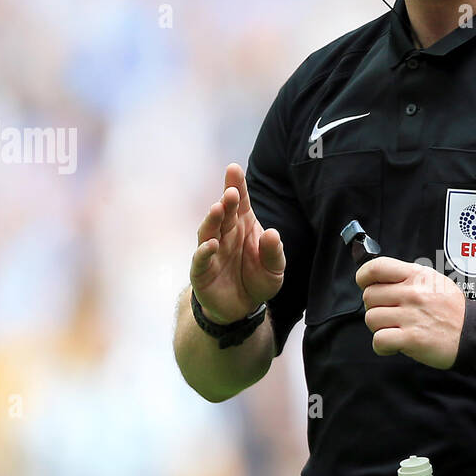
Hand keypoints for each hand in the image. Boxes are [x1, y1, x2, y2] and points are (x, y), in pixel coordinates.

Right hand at [190, 163, 285, 324]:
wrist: (243, 308)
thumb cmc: (258, 280)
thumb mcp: (275, 268)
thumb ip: (274, 252)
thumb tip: (272, 233)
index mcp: (243, 226)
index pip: (239, 203)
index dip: (236, 185)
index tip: (234, 168)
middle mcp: (225, 234)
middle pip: (224, 213)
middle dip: (226, 200)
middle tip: (231, 192)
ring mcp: (211, 251)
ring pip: (208, 231)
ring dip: (212, 219)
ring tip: (218, 208)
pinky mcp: (202, 271)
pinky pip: (201, 259)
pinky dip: (204, 251)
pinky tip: (211, 244)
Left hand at [356, 256, 465, 368]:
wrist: (472, 333)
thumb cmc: (452, 309)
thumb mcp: (434, 280)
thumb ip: (408, 276)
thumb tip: (380, 278)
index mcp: (416, 276)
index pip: (377, 267)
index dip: (364, 277)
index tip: (366, 285)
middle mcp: (412, 293)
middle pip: (369, 297)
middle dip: (375, 307)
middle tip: (390, 314)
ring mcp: (411, 316)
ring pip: (371, 319)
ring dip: (379, 328)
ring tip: (395, 329)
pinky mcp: (411, 339)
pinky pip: (379, 340)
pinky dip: (382, 346)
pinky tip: (393, 344)